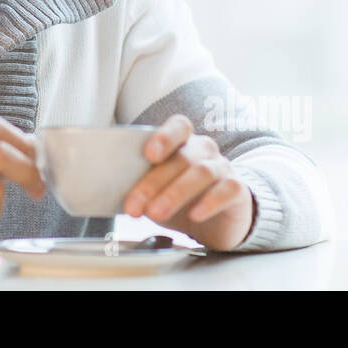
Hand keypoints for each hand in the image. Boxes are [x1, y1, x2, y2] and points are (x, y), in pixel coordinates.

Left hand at [122, 114, 254, 250]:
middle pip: (182, 157)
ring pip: (202, 172)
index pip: (178, 127)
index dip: (164, 137)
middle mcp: (204, 150)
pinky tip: (195, 215)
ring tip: (156, 213)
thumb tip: (110, 188)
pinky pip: (227, 190)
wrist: (217, 219)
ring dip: (175, 193)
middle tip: (134, 206)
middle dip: (154, 182)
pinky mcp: (237, 190)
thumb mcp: (157, 189)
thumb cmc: (181, 199)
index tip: (148, 155)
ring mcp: (223, 167)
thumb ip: (141, 182)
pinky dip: (209, 202)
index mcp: (183, 142)